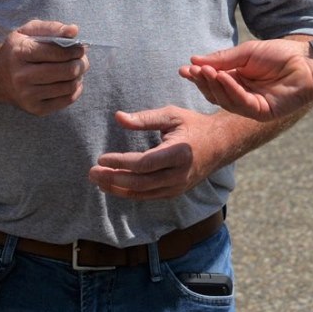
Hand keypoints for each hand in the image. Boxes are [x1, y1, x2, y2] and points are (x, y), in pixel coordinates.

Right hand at [0, 19, 86, 114]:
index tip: (81, 48)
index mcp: (19, 53)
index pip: (57, 52)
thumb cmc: (17, 50)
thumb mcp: (28, 31)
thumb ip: (52, 28)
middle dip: (81, 63)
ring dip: (79, 76)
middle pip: (66, 71)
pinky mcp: (35, 109)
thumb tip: (74, 30)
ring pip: (69, 86)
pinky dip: (75, 90)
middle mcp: (22, 76)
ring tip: (76, 69)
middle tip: (82, 59)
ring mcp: (28, 95)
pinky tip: (71, 82)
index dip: (75, 50)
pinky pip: (66, 100)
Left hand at [89, 106, 225, 199]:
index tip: (101, 158)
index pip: (144, 163)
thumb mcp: (171, 115)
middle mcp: (179, 174)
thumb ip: (144, 118)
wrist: (220, 144)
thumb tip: (118, 117)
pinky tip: (114, 186)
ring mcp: (178, 186)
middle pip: (140, 183)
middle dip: (113, 179)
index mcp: (179, 153)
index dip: (121, 163)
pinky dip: (129, 193)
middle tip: (92, 172)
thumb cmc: (193, 125)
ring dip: (118, 189)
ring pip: (143, 193)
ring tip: (98, 181)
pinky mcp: (175, 192)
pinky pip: (149, 196)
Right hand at [180, 38, 312, 120]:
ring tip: (206, 71)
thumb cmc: (279, 54)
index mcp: (238, 80)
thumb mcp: (245, 53)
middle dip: (203, 82)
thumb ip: (221, 60)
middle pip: (215, 94)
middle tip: (193, 71)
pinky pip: (242, 103)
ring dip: (214, 86)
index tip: (183, 69)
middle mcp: (242, 95)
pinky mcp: (262, 112)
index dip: (198, 77)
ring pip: (225, 101)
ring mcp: (252, 106)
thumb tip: (194, 60)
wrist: (306, 61)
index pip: (213, 82)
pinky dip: (231, 90)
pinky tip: (223, 77)